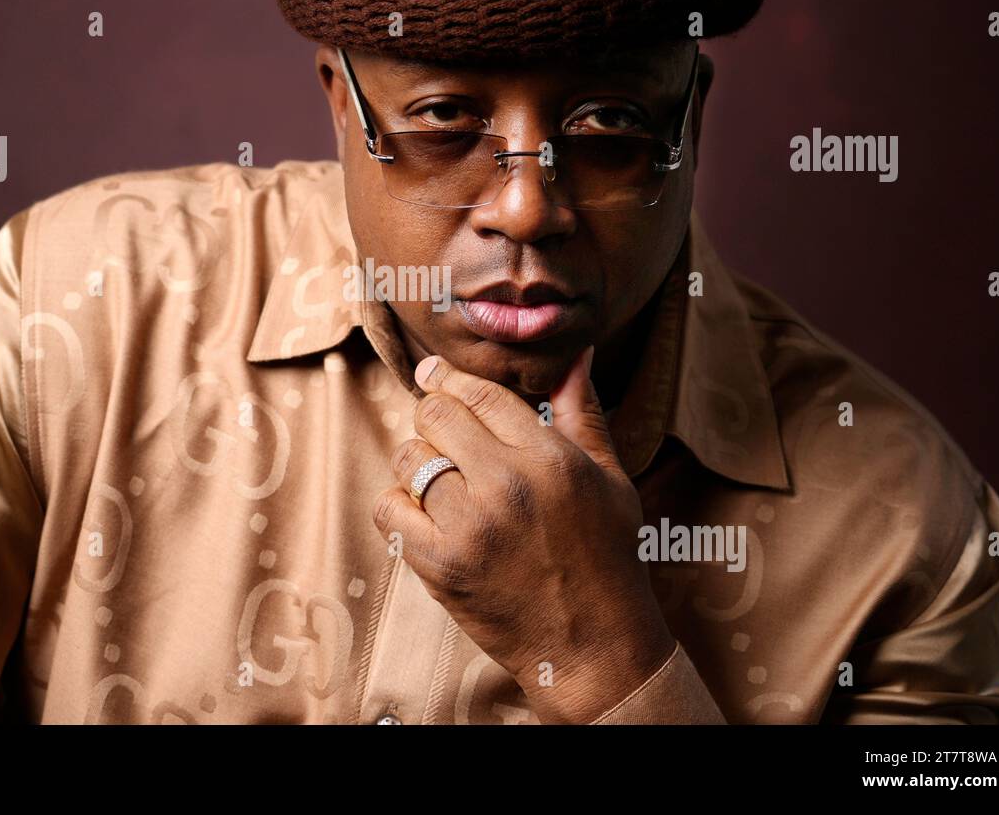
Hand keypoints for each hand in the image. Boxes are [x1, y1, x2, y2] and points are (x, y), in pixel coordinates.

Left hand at [374, 346, 675, 723]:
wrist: (593, 645)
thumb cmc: (606, 556)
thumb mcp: (609, 478)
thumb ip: (582, 413)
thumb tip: (576, 355)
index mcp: (550, 459)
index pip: (481, 395)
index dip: (451, 377)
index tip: (434, 372)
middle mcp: (507, 486)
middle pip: (436, 415)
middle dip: (433, 414)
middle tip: (441, 428)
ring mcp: (469, 527)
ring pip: (409, 457)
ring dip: (418, 460)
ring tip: (441, 477)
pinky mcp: (439, 564)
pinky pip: (389, 507)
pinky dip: (398, 503)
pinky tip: (424, 511)